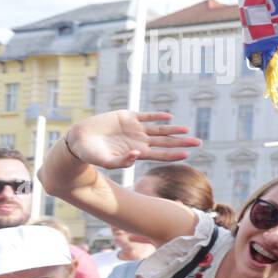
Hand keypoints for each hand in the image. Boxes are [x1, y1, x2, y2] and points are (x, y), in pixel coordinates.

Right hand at [64, 111, 197, 169]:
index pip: (161, 155)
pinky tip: (168, 116)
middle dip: (182, 142)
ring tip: (187, 130)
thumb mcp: (106, 162)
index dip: (174, 154)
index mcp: (137, 152)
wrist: (79, 139)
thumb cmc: (92, 155)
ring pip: (159, 129)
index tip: (188, 154)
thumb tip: (138, 155)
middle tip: (199, 142)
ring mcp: (135, 129)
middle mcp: (140, 141)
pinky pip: (145, 116)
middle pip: (165, 142)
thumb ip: (122, 161)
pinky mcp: (127, 117)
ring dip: (173, 129)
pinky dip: (157, 116)